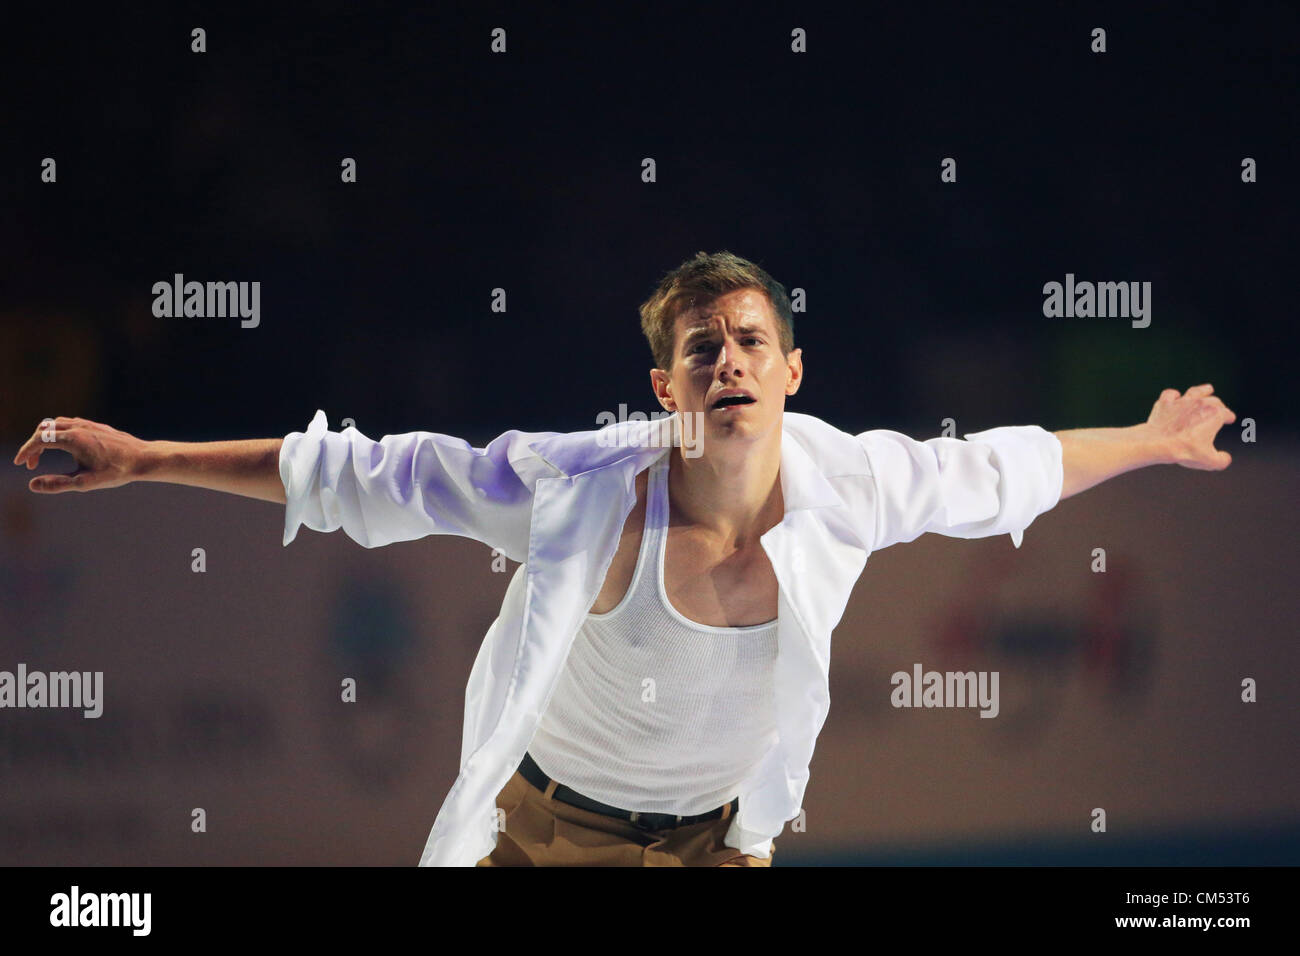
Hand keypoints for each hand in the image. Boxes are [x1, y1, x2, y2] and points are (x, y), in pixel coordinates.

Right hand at [12, 416, 149, 492]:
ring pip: (56, 423)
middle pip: (44, 429)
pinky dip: (58, 432)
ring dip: (45, 436)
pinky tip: (63, 446)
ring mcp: (88, 424)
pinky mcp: (96, 425)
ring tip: (43, 455)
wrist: (143, 459)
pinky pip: (70, 423)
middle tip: (31, 464)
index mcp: (73, 438)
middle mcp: (78, 427)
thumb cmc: (117, 471)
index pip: (39, 440)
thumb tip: (32, 484)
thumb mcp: (85, 482)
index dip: (25, 451)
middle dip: (33, 445)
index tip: (19, 464)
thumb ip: (58, 484)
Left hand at [1144, 384, 1235, 470]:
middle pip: (1213, 401)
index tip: (1229, 419)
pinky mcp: (1165, 403)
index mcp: (1214, 414)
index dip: (1229, 417)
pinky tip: (1174, 397)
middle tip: (1220, 409)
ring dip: (1202, 390)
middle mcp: (1200, 404)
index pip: (1226, 413)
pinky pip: (1170, 395)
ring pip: (1195, 392)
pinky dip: (1172, 395)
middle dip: (1218, 405)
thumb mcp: (1209, 461)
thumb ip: (1221, 460)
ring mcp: (1181, 402)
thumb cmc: (1185, 450)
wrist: (1158, 443)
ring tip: (1208, 389)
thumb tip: (1225, 458)